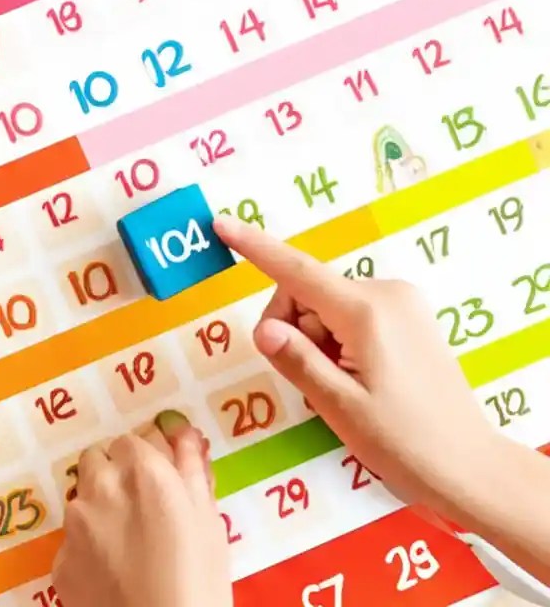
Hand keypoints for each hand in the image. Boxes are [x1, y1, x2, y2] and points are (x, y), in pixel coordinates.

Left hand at [52, 411, 230, 606]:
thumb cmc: (199, 581)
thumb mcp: (208, 522)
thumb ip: (191, 472)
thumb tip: (183, 434)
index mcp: (143, 471)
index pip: (134, 440)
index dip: (148, 459)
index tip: (160, 481)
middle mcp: (101, 486)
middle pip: (98, 459)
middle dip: (115, 474)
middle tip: (141, 508)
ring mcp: (74, 523)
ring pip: (81, 496)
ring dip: (98, 506)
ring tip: (126, 543)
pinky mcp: (59, 558)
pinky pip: (72, 539)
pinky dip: (88, 545)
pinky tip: (110, 570)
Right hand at [213, 216, 505, 522]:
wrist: (467, 465)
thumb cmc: (403, 442)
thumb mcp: (338, 406)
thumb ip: (297, 360)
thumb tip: (264, 329)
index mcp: (366, 312)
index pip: (296, 271)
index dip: (255, 247)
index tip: (222, 225)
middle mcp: (386, 294)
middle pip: (306, 293)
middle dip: (294, 332)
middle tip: (316, 383)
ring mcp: (401, 303)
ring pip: (325, 307)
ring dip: (318, 343)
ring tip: (343, 387)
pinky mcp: (408, 317)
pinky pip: (349, 315)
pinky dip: (338, 342)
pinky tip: (358, 379)